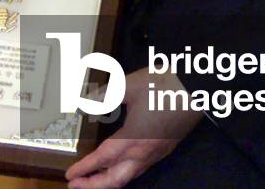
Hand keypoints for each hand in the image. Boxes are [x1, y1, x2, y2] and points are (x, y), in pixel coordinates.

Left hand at [65, 68, 200, 188]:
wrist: (195, 89)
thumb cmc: (163, 86)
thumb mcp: (128, 86)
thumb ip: (105, 95)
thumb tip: (84, 101)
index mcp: (133, 139)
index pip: (103, 159)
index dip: (85, 168)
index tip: (70, 175)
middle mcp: (144, 152)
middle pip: (115, 180)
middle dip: (94, 186)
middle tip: (75, 185)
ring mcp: (155, 154)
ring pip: (128, 177)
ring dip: (108, 181)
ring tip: (92, 179)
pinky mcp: (163, 150)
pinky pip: (139, 169)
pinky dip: (122, 173)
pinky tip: (117, 166)